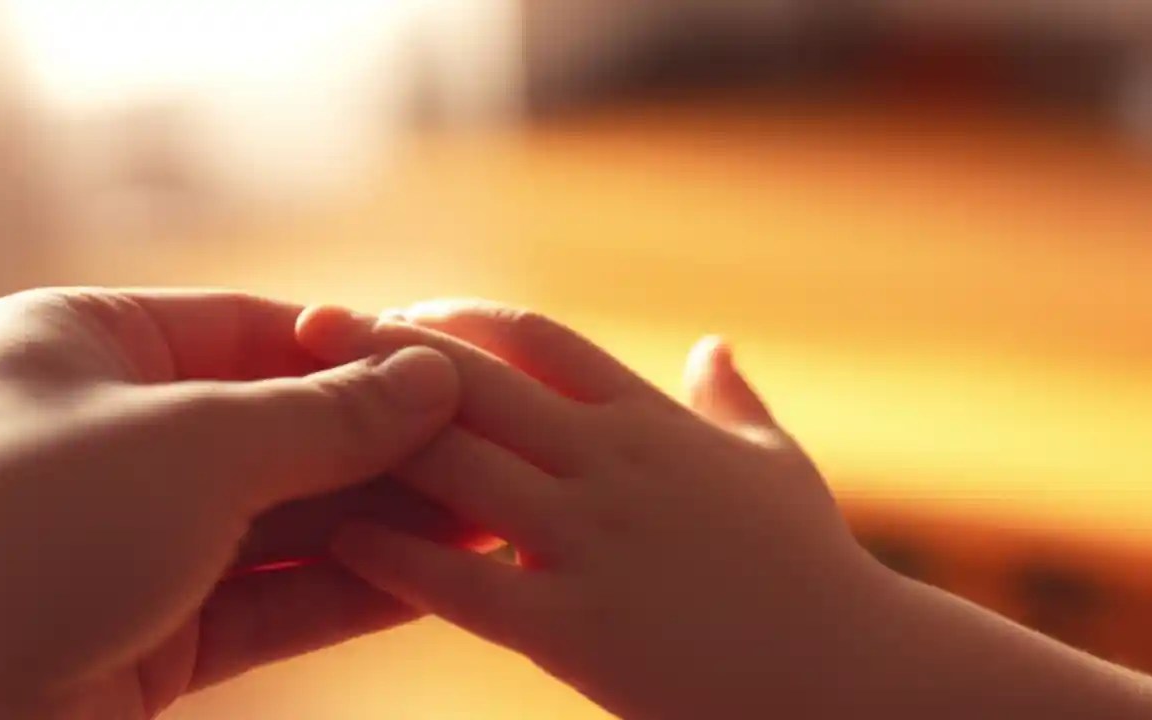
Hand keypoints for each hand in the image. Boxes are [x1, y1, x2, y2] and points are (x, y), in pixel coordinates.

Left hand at [0, 289, 458, 718]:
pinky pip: (264, 599)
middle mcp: (104, 435)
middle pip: (278, 429)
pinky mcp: (143, 634)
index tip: (453, 372)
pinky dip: (344, 591)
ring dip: (380, 523)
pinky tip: (429, 579)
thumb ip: (325, 415)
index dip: (358, 351)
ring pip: (279, 521)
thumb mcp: (194, 445)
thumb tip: (434, 374)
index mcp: (84, 345)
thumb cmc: (24, 532)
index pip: (253, 329)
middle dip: (384, 449)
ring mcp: (124, 539)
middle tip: (491, 456)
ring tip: (484, 518)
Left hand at [296, 301, 883, 717]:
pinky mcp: (581, 631)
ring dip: (372, 437)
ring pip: (459, 470)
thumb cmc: (814, 571)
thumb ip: (734, 399)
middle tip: (310, 322)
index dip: (459, 318)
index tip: (403, 310)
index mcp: (652, 421)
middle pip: (476, 384)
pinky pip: (466, 587)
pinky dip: (398, 561)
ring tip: (297, 411)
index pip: (536, 337)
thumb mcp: (778, 464)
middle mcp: (614, 465)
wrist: (854, 678)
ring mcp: (595, 544)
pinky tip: (343, 543)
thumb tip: (715, 342)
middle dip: (384, 348)